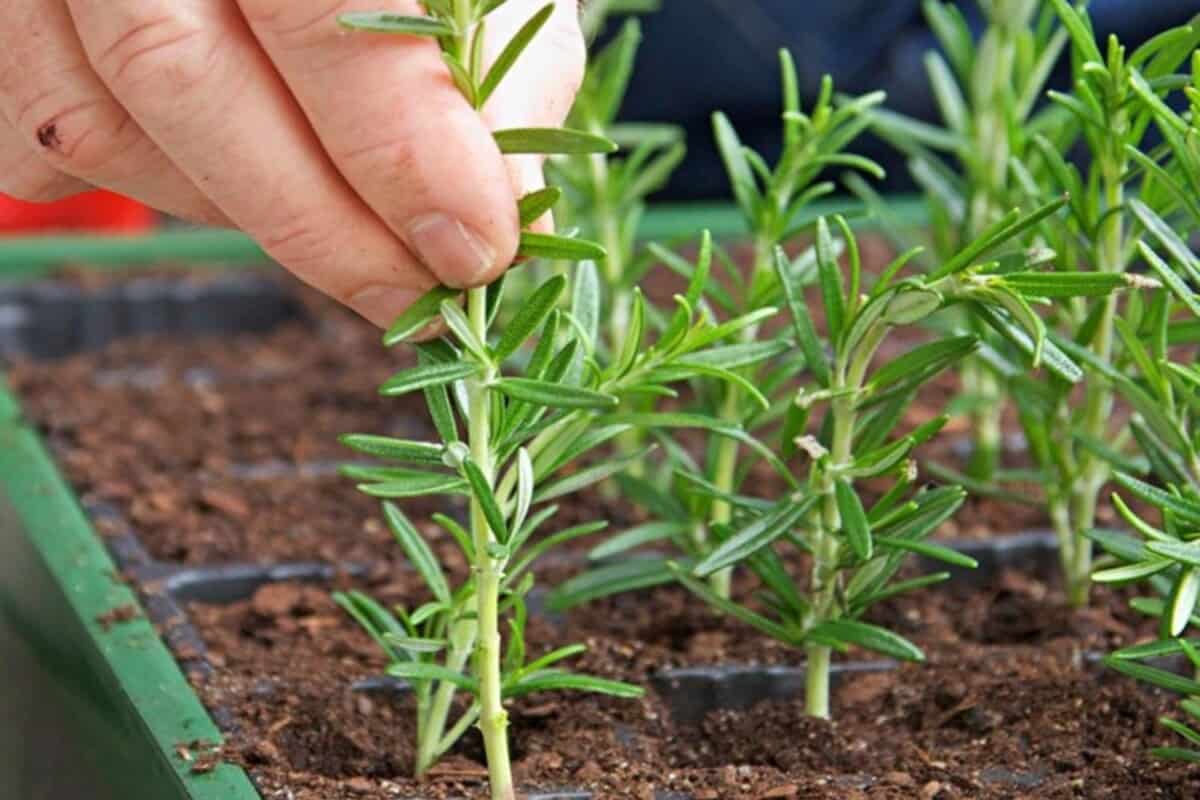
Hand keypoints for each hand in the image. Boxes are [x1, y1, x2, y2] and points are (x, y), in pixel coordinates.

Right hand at [0, 0, 584, 325]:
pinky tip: (251, 183)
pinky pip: (55, 155)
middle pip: (181, 73)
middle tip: (417, 298)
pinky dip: (172, 194)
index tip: (471, 249)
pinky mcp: (3, 36)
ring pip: (107, 125)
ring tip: (350, 234)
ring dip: (249, 215)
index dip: (396, 143)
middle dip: (319, 224)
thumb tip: (498, 215)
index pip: (318, 8)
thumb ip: (491, 72)